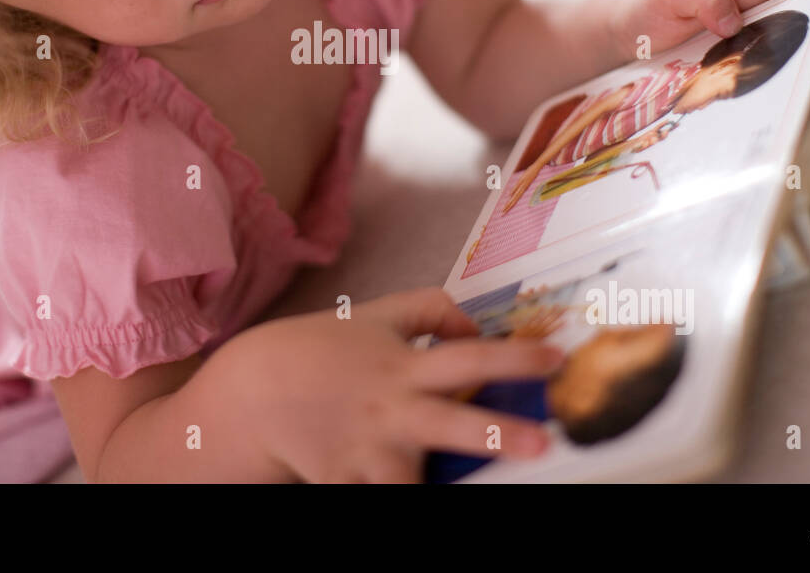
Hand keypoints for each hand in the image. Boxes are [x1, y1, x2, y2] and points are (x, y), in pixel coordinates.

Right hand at [209, 288, 566, 482]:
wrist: (253, 393)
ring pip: (410, 484)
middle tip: (543, 443)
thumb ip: (430, 310)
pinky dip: (389, 495)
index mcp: (402, 366)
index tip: (556, 357)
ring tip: (490, 496)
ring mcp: (367, 453)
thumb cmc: (322, 349)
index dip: (514, 356)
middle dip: (499, 435)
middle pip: (453, 423)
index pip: (468, 356)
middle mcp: (391, 411)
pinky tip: (403, 490)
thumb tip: (478, 326)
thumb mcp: (376, 314)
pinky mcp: (344, 484)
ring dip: (431, 488)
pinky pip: (377, 498)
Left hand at [605, 0, 809, 57]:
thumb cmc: (647, 3)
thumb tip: (735, 20)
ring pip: (800, 26)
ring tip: (794, 68)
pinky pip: (777, 53)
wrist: (626, 33)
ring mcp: (755, 25)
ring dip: (805, 43)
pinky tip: (770, 83)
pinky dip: (782, 64)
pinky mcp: (747, 51)